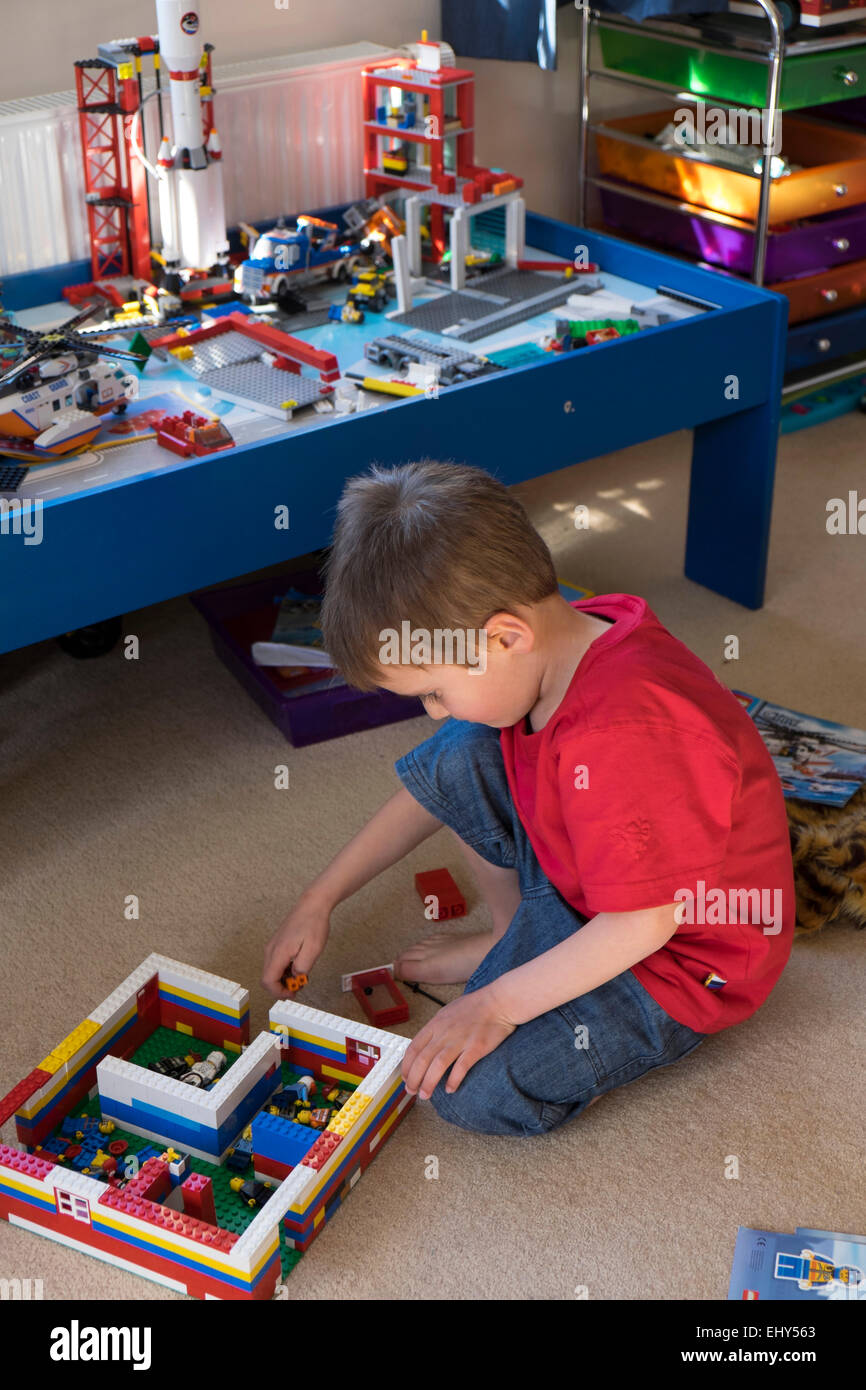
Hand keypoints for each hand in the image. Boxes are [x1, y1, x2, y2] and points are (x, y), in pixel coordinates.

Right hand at [262, 889, 330, 997]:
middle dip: (282, 986)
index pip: (268, 981)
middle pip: (268, 977)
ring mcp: (273, 946)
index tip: (293, 993)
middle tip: (299, 985)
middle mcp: (271, 950)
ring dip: (284, 978)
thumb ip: (303, 967)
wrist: (312, 905)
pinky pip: (276, 962)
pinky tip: (299, 966)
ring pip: (272, 970)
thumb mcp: (313, 949)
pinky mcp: (277, 943)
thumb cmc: (313, 924)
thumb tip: (296, 977)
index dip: (278, 992)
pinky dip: (285, 969)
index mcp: (278, 953)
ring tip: (302, 975)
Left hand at [401, 984, 517, 1099]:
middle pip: (422, 1059)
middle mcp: (445, 1032)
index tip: (406, 1078)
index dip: (406, 1066)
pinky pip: (461, 1067)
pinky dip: (453, 1080)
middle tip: (412, 1092)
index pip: (413, 1048)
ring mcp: (460, 1040)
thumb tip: (425, 1046)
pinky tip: (450, 1089)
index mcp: (436, 1024)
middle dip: (413, 1079)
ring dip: (428, 1083)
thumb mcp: (447, 1013)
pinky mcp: (476, 1047)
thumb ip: (435, 1029)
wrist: (498, 1001)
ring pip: (437, 1065)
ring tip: (425, 1095)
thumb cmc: (474, 1007)